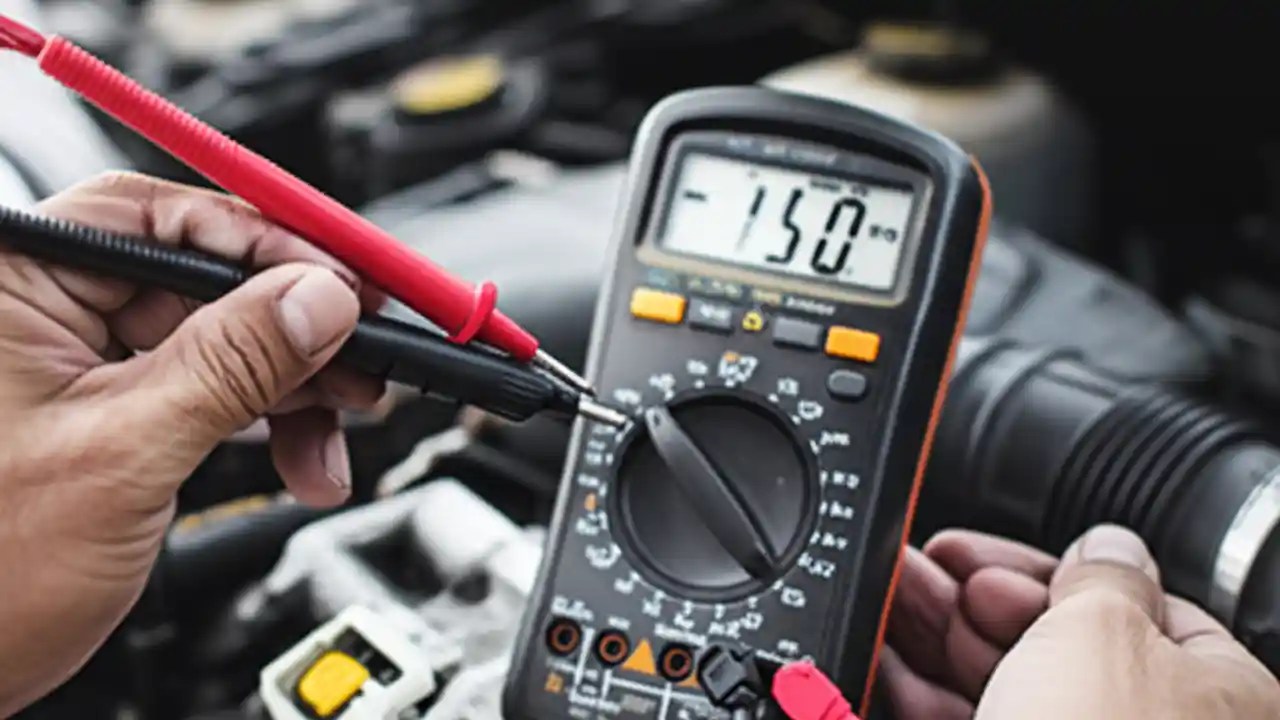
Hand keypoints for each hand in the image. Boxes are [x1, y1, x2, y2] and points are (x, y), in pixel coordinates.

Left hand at [0, 172, 385, 714]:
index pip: (160, 218)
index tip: (341, 281)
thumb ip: (231, 364)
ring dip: (294, 390)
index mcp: (18, 283)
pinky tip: (305, 458)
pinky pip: (210, 391)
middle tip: (361, 359)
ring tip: (338, 429)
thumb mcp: (126, 450)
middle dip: (294, 333)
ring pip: (221, 341)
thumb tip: (317, 299)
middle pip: (206, 283)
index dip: (264, 244)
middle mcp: (47, 309)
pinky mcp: (114, 410)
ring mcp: (83, 363)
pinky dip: (266, 424)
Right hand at [883, 526, 1279, 718]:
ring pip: (1010, 690)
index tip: (989, 554)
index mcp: (1219, 699)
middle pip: (1061, 646)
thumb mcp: (1102, 632)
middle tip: (927, 569)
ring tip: (893, 594)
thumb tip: (1107, 542)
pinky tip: (891, 662)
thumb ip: (1102, 575)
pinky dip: (929, 697)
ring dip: (942, 636)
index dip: (1055, 572)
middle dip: (983, 600)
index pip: (1137, 609)